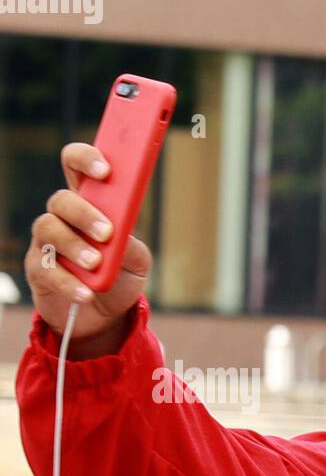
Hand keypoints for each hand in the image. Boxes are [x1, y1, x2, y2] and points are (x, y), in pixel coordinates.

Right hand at [24, 142, 151, 352]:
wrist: (105, 316)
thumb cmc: (119, 276)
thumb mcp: (137, 262)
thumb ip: (132, 247)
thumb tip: (122, 239)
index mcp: (89, 204)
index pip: (76, 167)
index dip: (86, 160)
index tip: (105, 170)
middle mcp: (63, 218)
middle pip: (62, 200)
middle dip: (84, 213)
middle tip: (107, 232)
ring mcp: (47, 242)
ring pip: (49, 229)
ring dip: (75, 245)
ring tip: (96, 263)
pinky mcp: (39, 269)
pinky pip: (47, 269)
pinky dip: (69, 282)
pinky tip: (87, 292)